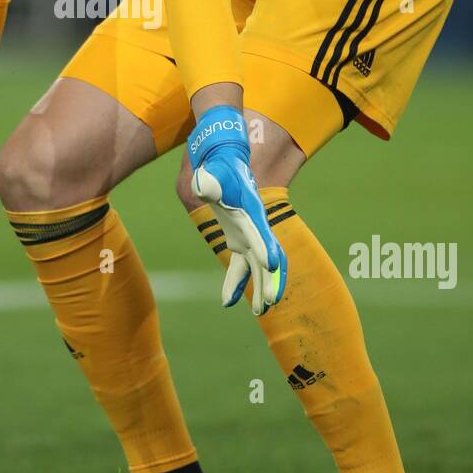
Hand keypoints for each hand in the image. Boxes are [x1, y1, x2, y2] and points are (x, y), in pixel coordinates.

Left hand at [188, 107, 286, 316]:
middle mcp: (254, 225)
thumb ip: (208, 182)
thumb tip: (201, 187)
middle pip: (266, 256)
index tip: (270, 264)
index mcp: (250, 211)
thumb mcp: (212, 171)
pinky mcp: (240, 238)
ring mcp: (249, 234)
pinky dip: (238, 282)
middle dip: (270, 279)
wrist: (225, 162)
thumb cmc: (219, 167)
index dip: (264, 248)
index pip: (260, 232)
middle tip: (267, 303)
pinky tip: (227, 300)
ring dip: (260, 287)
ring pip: (258, 266)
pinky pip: (243, 266)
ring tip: (260, 310)